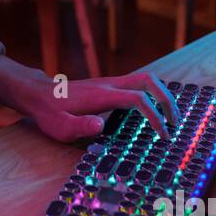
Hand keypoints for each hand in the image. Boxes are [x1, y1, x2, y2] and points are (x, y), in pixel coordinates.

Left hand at [24, 70, 179, 142]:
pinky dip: (153, 95)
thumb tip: (100, 125)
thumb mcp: (60, 126)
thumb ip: (79, 126)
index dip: (154, 116)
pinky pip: (138, 85)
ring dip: (162, 96)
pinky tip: (154, 112)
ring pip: (146, 80)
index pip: (137, 100)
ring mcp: (111, 83)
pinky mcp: (110, 86)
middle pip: (149, 82)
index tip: (163, 135)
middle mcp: (109, 85)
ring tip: (170, 119)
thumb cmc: (50, 113)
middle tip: (176, 123)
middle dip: (167, 100)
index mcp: (101, 96)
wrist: (39, 95)